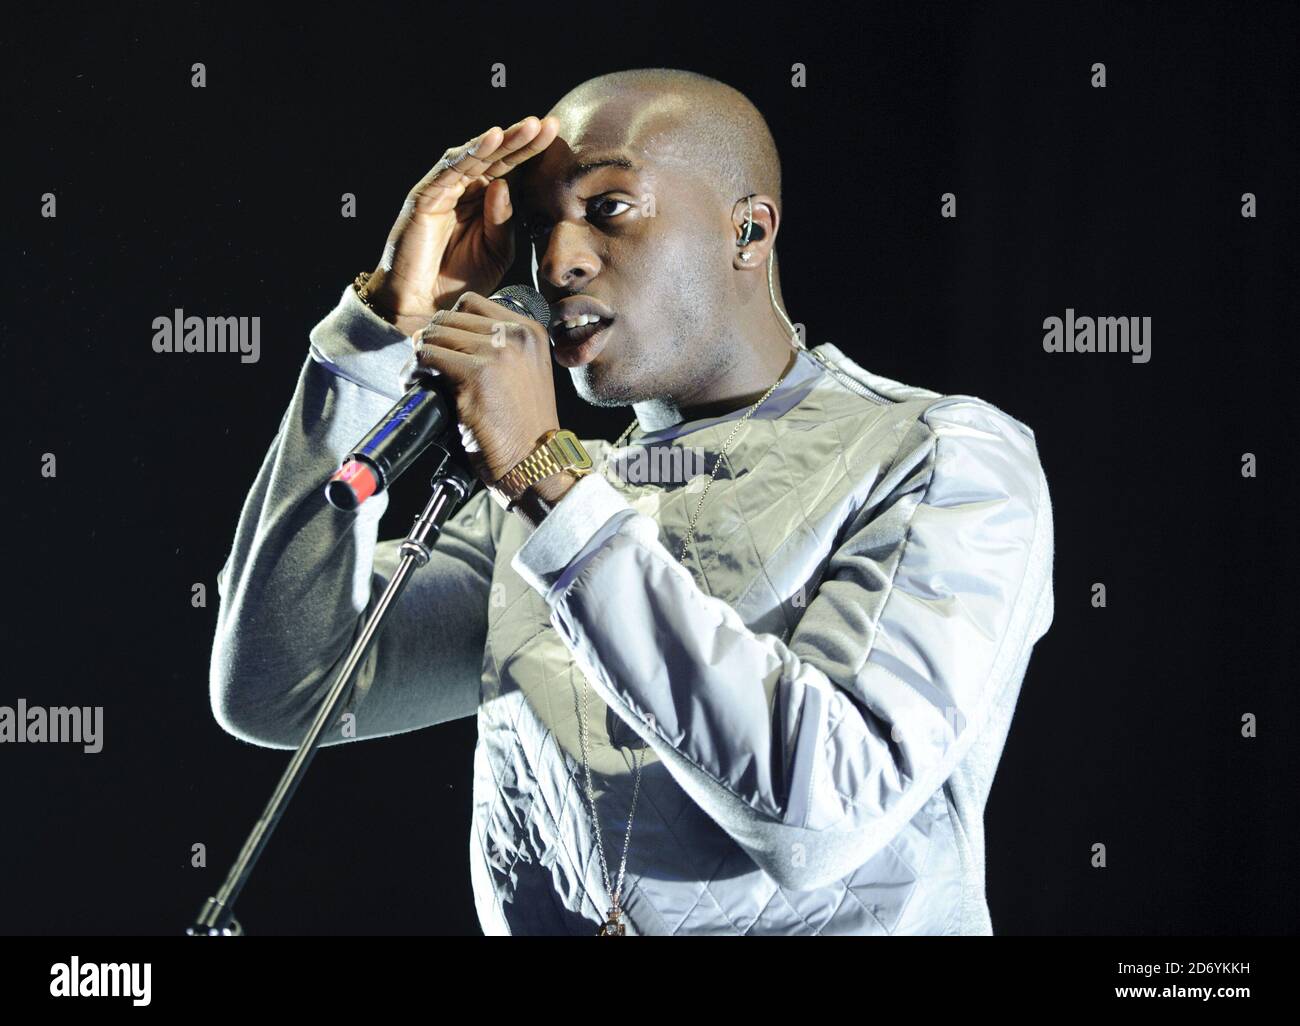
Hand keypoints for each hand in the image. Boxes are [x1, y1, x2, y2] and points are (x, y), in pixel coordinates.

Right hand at [365, 116, 559, 336]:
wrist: (424, 306)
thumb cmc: (459, 281)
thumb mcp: (496, 252)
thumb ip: (504, 220)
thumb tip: (504, 184)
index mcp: (483, 201)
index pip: (511, 170)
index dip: (531, 152)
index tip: (557, 135)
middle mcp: (463, 189)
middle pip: (497, 157)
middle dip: (522, 139)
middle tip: (550, 124)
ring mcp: (444, 190)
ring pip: (475, 156)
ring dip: (502, 140)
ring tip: (529, 127)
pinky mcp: (426, 195)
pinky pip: (450, 168)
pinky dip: (471, 152)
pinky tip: (493, 139)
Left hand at [407, 291, 560, 487]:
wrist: (535, 462)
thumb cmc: (523, 428)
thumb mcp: (523, 373)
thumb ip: (497, 348)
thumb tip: (441, 334)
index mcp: (529, 331)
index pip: (472, 304)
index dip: (450, 325)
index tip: (446, 350)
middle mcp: (516, 335)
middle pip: (449, 316)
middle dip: (432, 340)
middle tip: (427, 367)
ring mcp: (497, 351)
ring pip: (434, 333)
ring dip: (420, 355)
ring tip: (421, 377)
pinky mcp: (476, 373)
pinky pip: (427, 355)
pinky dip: (414, 370)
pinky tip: (417, 385)